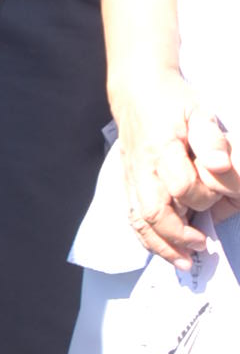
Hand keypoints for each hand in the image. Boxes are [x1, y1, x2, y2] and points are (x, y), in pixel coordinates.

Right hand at [118, 89, 236, 263]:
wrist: (137, 93)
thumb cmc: (172, 101)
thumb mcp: (199, 110)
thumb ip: (211, 138)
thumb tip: (221, 165)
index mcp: (161, 148)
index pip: (183, 186)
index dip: (206, 195)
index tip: (225, 196)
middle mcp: (142, 170)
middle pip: (156, 213)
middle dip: (180, 235)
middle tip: (204, 242)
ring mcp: (132, 180)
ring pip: (141, 222)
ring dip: (162, 246)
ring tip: (185, 260)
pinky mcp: (128, 186)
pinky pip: (134, 219)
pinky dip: (149, 240)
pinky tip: (166, 249)